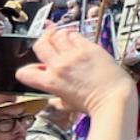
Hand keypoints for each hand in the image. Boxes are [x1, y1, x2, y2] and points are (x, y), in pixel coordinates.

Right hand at [17, 25, 136, 115]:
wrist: (115, 98)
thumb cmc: (95, 104)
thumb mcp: (69, 105)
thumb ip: (58, 100)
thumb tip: (53, 101)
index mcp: (50, 82)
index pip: (24, 72)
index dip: (26, 70)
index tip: (35, 67)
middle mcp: (59, 66)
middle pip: (40, 44)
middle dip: (42, 40)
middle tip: (47, 38)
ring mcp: (73, 55)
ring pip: (57, 35)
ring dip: (58, 34)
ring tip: (62, 35)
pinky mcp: (88, 48)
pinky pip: (75, 35)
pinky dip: (73, 34)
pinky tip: (76, 38)